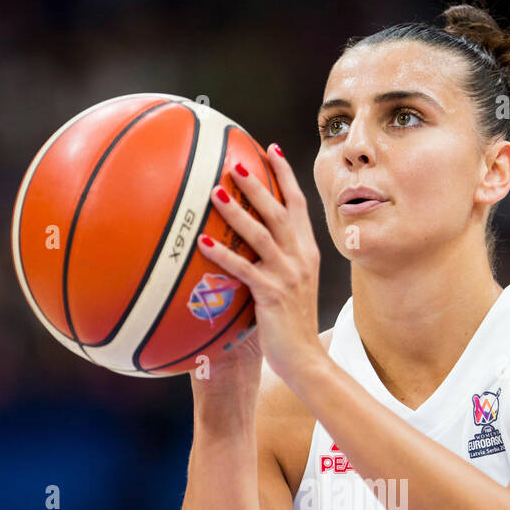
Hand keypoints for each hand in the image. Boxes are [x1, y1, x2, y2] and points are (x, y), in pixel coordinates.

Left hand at [196, 144, 323, 387]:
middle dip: (258, 184)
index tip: (271, 149)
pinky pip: (245, 270)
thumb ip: (277, 262)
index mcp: (307, 253)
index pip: (298, 205)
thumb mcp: (291, 287)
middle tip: (236, 161)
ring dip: (238, 212)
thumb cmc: (292, 326)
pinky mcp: (272, 296)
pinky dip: (223, 255)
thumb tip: (249, 244)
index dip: (285, 176)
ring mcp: (288, 277)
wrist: (306, 360)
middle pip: (280, 212)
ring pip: (262, 235)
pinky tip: (202, 244)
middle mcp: (301, 259)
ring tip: (215, 191)